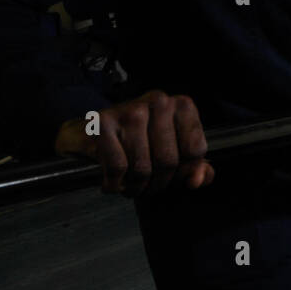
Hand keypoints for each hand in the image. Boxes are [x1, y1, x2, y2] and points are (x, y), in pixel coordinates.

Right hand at [54, 90, 213, 195]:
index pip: (195, 150)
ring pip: (142, 168)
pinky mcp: (104, 122)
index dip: (184, 172)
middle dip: (158, 183)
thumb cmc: (138, 142)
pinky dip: (114, 183)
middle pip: (168, 162)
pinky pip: (117, 167)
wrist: (91, 133)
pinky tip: (112, 181)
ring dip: (135, 187)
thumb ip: (195, 166)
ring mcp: (130, 110)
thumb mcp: (174, 150)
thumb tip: (199, 180)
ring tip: (130, 185)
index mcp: (182, 106)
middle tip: (148, 187)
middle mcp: (159, 102)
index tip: (172, 177)